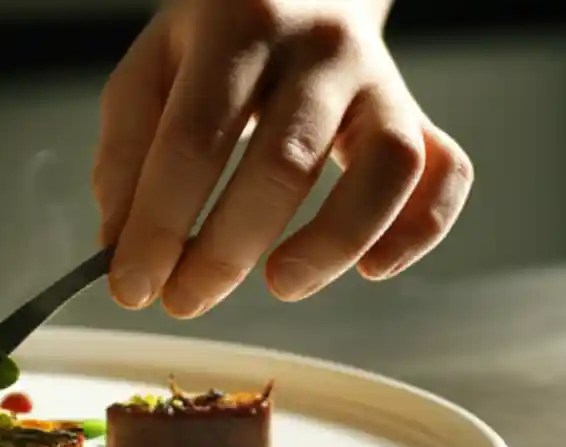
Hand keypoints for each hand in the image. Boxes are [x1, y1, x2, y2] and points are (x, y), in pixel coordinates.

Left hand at [95, 0, 473, 315]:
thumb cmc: (214, 40)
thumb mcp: (150, 71)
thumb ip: (125, 155)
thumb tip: (120, 246)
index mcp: (237, 28)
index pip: (193, 140)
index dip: (159, 225)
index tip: (132, 286)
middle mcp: (320, 48)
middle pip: (283, 163)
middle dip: (225, 251)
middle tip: (185, 300)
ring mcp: (379, 78)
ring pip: (386, 169)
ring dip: (332, 244)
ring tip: (280, 284)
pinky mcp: (414, 111)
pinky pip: (444, 173)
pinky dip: (418, 231)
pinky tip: (371, 270)